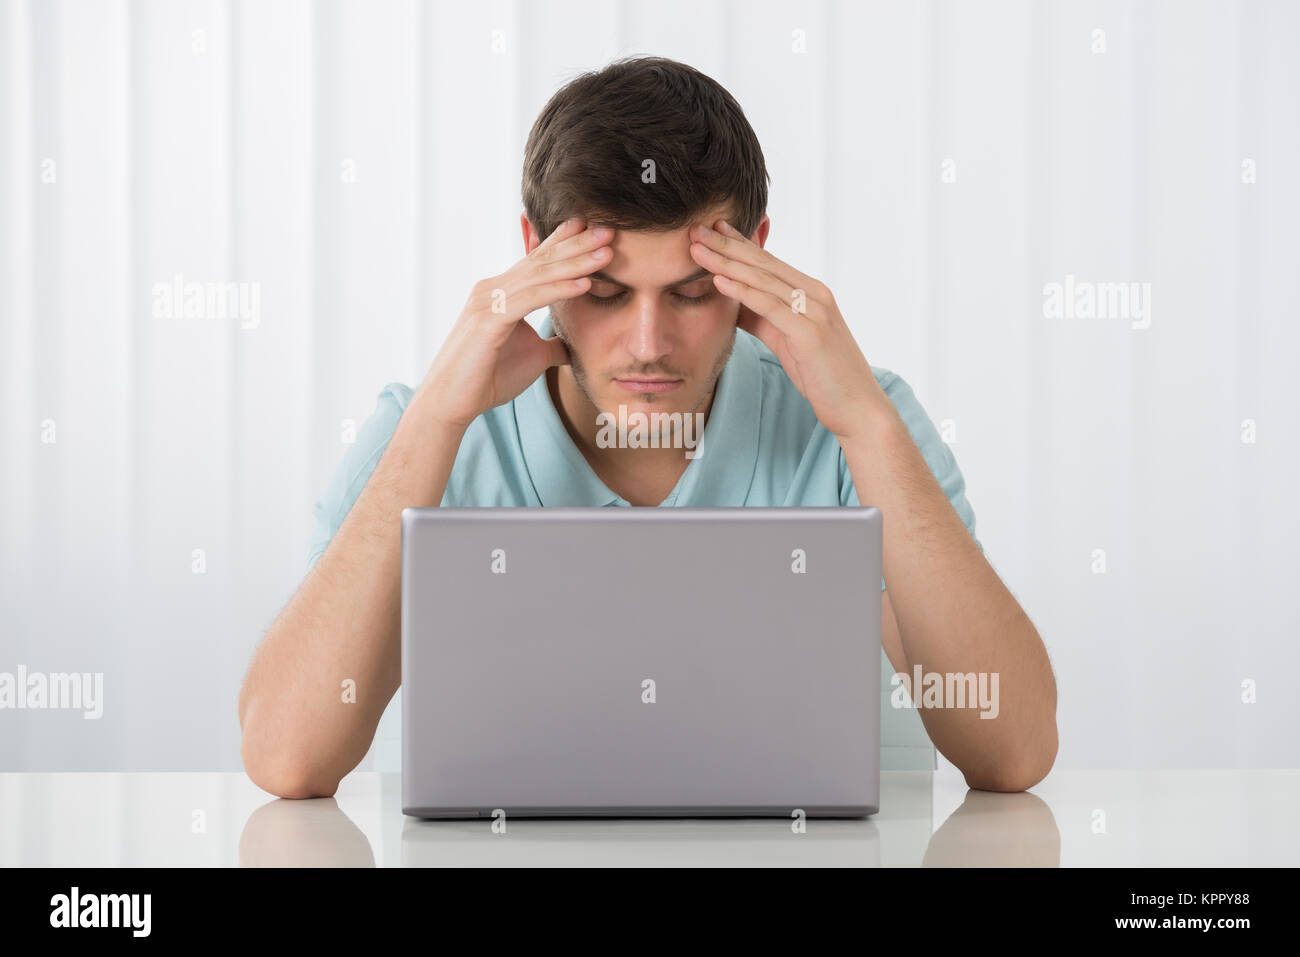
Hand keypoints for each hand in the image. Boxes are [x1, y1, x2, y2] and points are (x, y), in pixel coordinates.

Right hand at [416, 219, 613, 429]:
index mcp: (501, 292)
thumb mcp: (533, 358)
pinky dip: (559, 290)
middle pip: (541, 260)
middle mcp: (492, 289)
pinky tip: (584, 285)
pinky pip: (530, 299)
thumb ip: (553, 346)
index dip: (565, 242)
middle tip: (608, 231)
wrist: (451, 402)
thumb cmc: (487, 379)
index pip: (537, 261)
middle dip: (577, 244)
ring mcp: (488, 301)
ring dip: (575, 263)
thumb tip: (572, 347)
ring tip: (606, 253)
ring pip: (538, 276)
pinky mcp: (488, 320)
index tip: (594, 229)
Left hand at [689, 218, 890, 440]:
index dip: (738, 242)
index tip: (711, 227)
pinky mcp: (810, 332)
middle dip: (726, 244)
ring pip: (763, 279)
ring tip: (697, 249)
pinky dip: (742, 291)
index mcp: (811, 292)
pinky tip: (718, 281)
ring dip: (726, 262)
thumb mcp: (786, 340)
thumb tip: (731, 303)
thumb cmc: (821, 375)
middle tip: (695, 229)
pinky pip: (770, 306)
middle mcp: (815, 294)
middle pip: (762, 263)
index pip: (768, 261)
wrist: (855, 407)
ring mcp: (814, 310)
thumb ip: (762, 318)